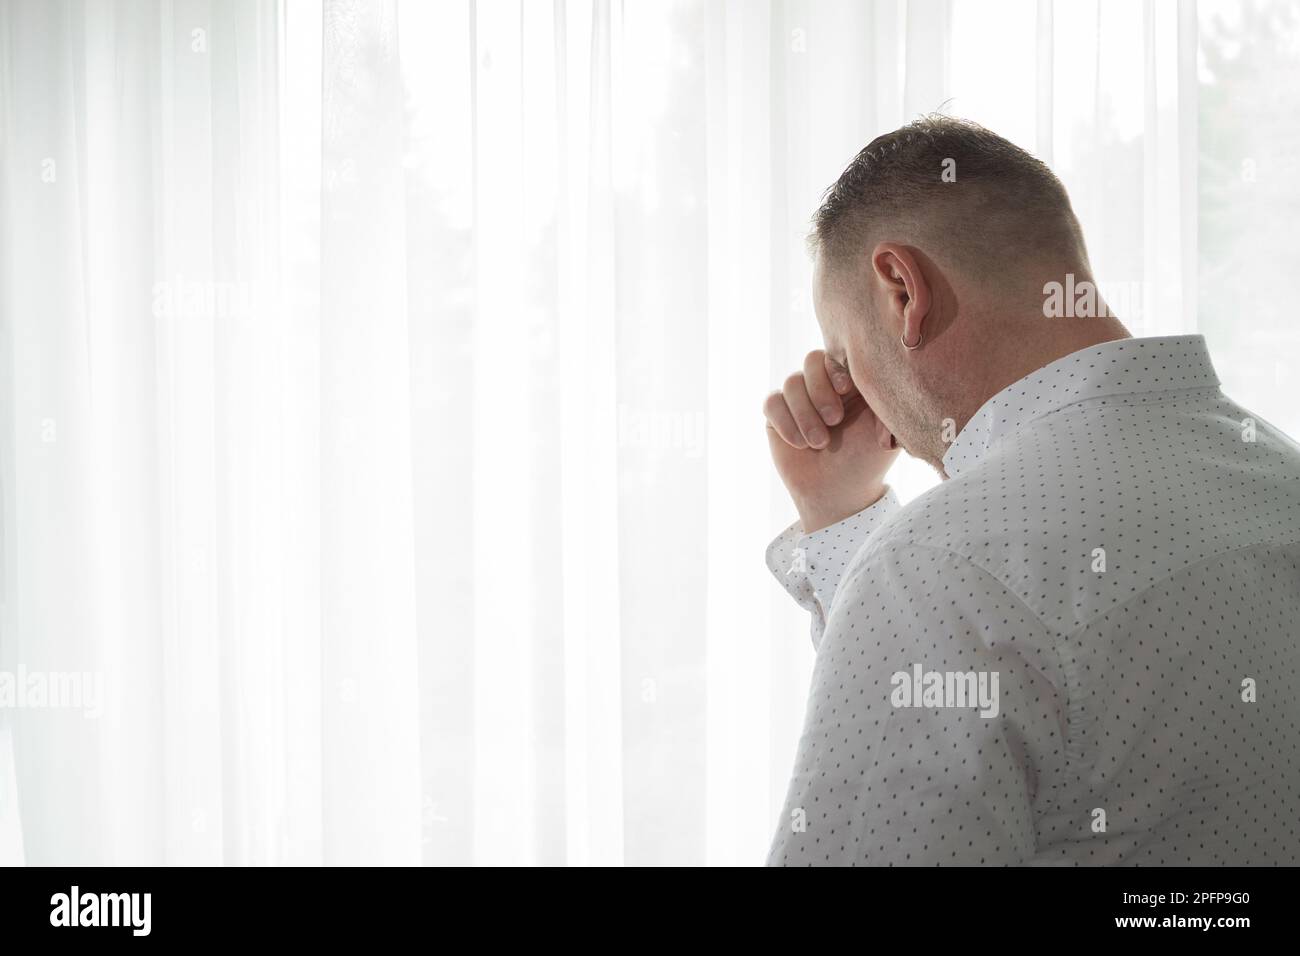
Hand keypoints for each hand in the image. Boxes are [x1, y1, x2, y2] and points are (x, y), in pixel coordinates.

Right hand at [763, 350, 898, 531]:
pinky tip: (799, 443)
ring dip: (805, 414)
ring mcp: (799, 399)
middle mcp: (823, 385)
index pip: (837, 354)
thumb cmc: (866, 460)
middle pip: (811, 360)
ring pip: (791, 382)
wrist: (839, 493)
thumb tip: (884, 379)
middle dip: (820, 390)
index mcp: (851, 381)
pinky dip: (785, 422)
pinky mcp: (777, 416)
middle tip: (835, 420)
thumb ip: (885, 400)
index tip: (845, 390)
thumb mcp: (884, 429)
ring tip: (819, 442)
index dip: (836, 368)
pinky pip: (772, 402)